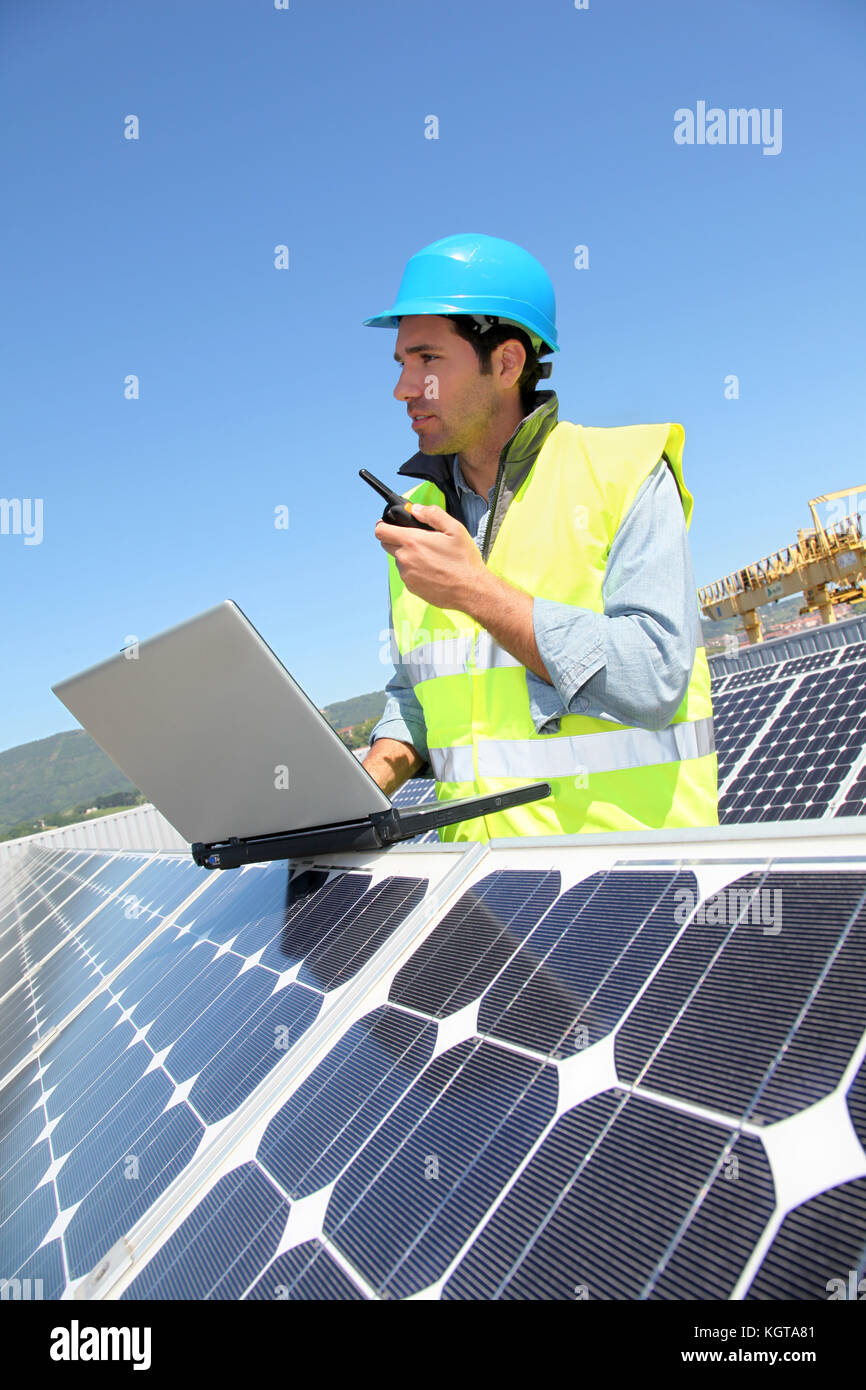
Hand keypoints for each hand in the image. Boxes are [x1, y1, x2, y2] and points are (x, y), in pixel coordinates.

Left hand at [374, 502, 488, 611]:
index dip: (382, 525)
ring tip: (430, 557)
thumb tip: (416, 509)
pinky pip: (407, 574)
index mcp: (412, 542)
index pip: (381, 531)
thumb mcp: (454, 529)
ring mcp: (406, 575)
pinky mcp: (411, 588)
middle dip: (396, 539)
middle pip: (386, 545)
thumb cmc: (464, 560)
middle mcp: (404, 559)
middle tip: (415, 539)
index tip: (387, 524)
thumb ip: (433, 514)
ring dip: (408, 556)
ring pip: (399, 560)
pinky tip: (432, 570)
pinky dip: (414, 570)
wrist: (470, 590)